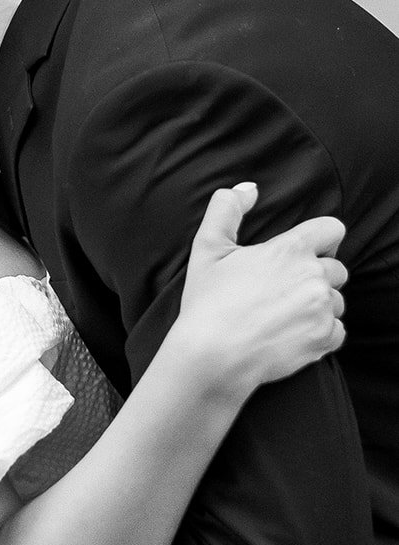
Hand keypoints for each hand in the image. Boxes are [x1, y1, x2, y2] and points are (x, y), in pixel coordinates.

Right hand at [177, 182, 346, 394]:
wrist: (212, 356)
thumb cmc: (208, 302)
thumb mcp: (208, 248)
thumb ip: (227, 209)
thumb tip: (249, 188)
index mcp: (291, 250)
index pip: (332, 229)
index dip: (320, 240)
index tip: (302, 254)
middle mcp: (314, 276)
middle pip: (337, 268)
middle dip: (316, 277)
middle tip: (284, 291)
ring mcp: (322, 309)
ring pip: (337, 301)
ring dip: (319, 306)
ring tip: (284, 316)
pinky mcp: (325, 339)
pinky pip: (338, 331)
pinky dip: (320, 334)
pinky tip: (291, 335)